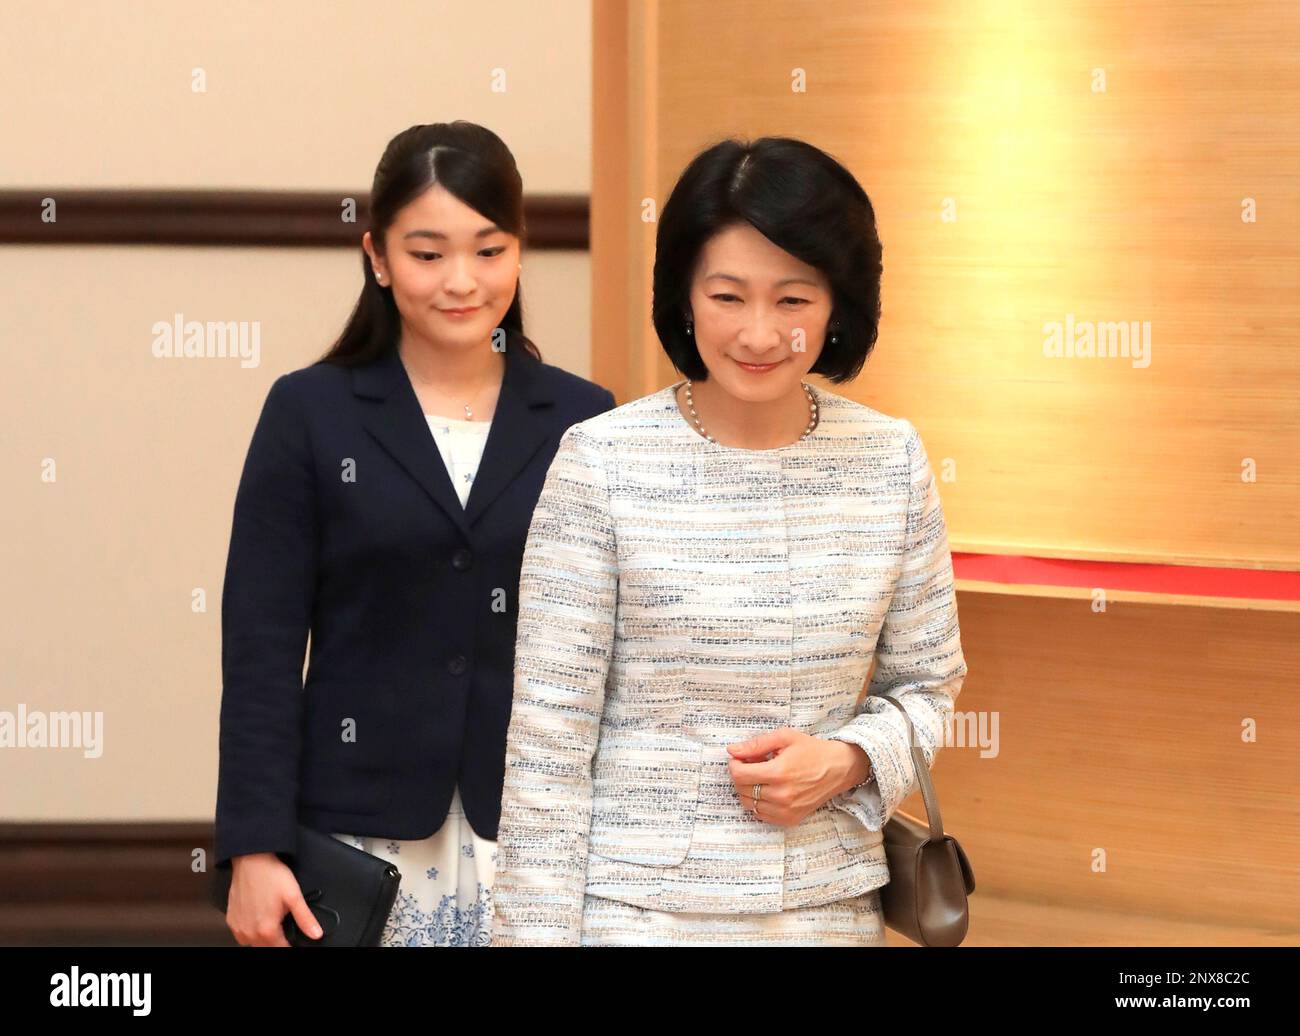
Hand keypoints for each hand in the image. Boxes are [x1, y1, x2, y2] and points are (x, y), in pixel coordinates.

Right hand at [225, 853, 323, 946]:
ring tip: (272, 924)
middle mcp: (249, 932)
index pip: (281, 949)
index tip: (294, 941)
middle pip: (267, 948)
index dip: (291, 945)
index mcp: (266, 930)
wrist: (251, 860)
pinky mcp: (231, 920)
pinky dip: (250, 933)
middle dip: (277, 942)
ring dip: (263, 939)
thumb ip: (305, 919)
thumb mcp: (294, 896)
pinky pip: (241, 935)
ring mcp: (238, 927)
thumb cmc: (271, 875)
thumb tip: (316, 934)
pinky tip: (257, 921)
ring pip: (253, 944)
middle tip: (284, 929)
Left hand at [726, 728, 867, 826]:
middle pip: (742, 789)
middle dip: (741, 775)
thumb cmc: (812, 750)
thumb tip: (732, 750)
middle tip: (753, 764)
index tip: (739, 758)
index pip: (739, 775)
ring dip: (748, 789)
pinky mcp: (790, 819)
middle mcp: (781, 795)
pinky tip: (769, 789)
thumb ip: (756, 744)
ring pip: (748, 804)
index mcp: (778, 773)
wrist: (839, 769)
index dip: (734, 764)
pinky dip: (759, 802)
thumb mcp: (785, 738)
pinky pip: (761, 814)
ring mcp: (785, 810)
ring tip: (762, 777)